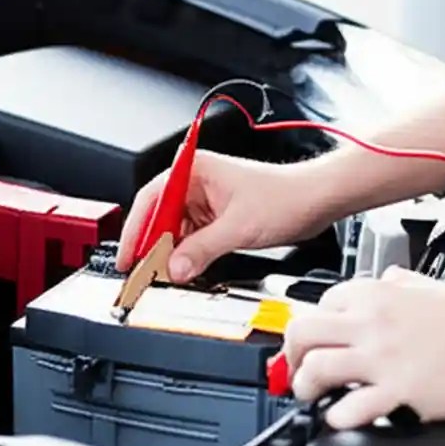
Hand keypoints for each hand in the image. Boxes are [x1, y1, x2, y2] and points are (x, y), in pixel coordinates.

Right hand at [115, 151, 335, 282]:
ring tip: (164, 276)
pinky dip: (186, 255)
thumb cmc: (286, 196)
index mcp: (195, 169)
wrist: (316, 200)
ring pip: (174, 230)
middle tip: (144, 274)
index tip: (128, 256)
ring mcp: (206, 200)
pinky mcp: (217, 217)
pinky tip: (184, 270)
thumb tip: (174, 268)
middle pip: (159, 216)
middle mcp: (197, 182)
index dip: (135, 230)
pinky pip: (191, 238)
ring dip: (170, 253)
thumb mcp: (239, 227)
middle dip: (152, 246)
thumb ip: (202, 249)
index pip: (152, 198)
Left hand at [280, 267, 444, 429]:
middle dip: (292, 354)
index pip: (319, 304)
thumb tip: (389, 280)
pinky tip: (344, 415)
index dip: (313, 327)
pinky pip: (349, 406)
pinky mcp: (399, 389)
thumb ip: (403, 284)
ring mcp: (383, 356)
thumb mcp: (433, 287)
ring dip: (305, 385)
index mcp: (379, 293)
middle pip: (302, 332)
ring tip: (313, 395)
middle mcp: (373, 321)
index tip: (313, 342)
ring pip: (315, 368)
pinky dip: (338, 415)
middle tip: (297, 370)